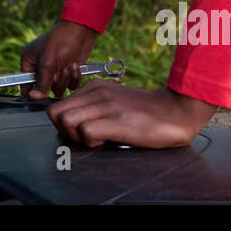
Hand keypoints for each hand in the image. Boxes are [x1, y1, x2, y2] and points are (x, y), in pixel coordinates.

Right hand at [20, 20, 97, 99]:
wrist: (81, 31)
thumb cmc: (61, 41)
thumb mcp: (48, 63)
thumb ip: (41, 83)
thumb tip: (33, 98)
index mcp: (29, 61)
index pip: (26, 84)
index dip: (33, 92)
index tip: (42, 97)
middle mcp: (40, 67)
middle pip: (44, 89)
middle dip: (55, 81)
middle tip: (60, 69)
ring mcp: (55, 70)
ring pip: (59, 88)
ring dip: (66, 78)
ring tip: (69, 64)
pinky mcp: (67, 71)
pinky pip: (70, 85)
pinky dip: (74, 77)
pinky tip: (75, 65)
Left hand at [48, 80, 218, 148]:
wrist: (175, 111)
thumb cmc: (145, 112)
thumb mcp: (114, 100)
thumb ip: (94, 105)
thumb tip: (73, 122)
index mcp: (94, 87)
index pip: (57, 105)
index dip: (63, 124)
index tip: (79, 131)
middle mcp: (96, 93)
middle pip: (55, 113)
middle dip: (63, 131)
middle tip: (83, 138)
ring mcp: (106, 105)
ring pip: (65, 121)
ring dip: (75, 137)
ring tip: (95, 139)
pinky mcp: (117, 121)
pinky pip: (86, 132)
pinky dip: (91, 143)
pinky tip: (106, 141)